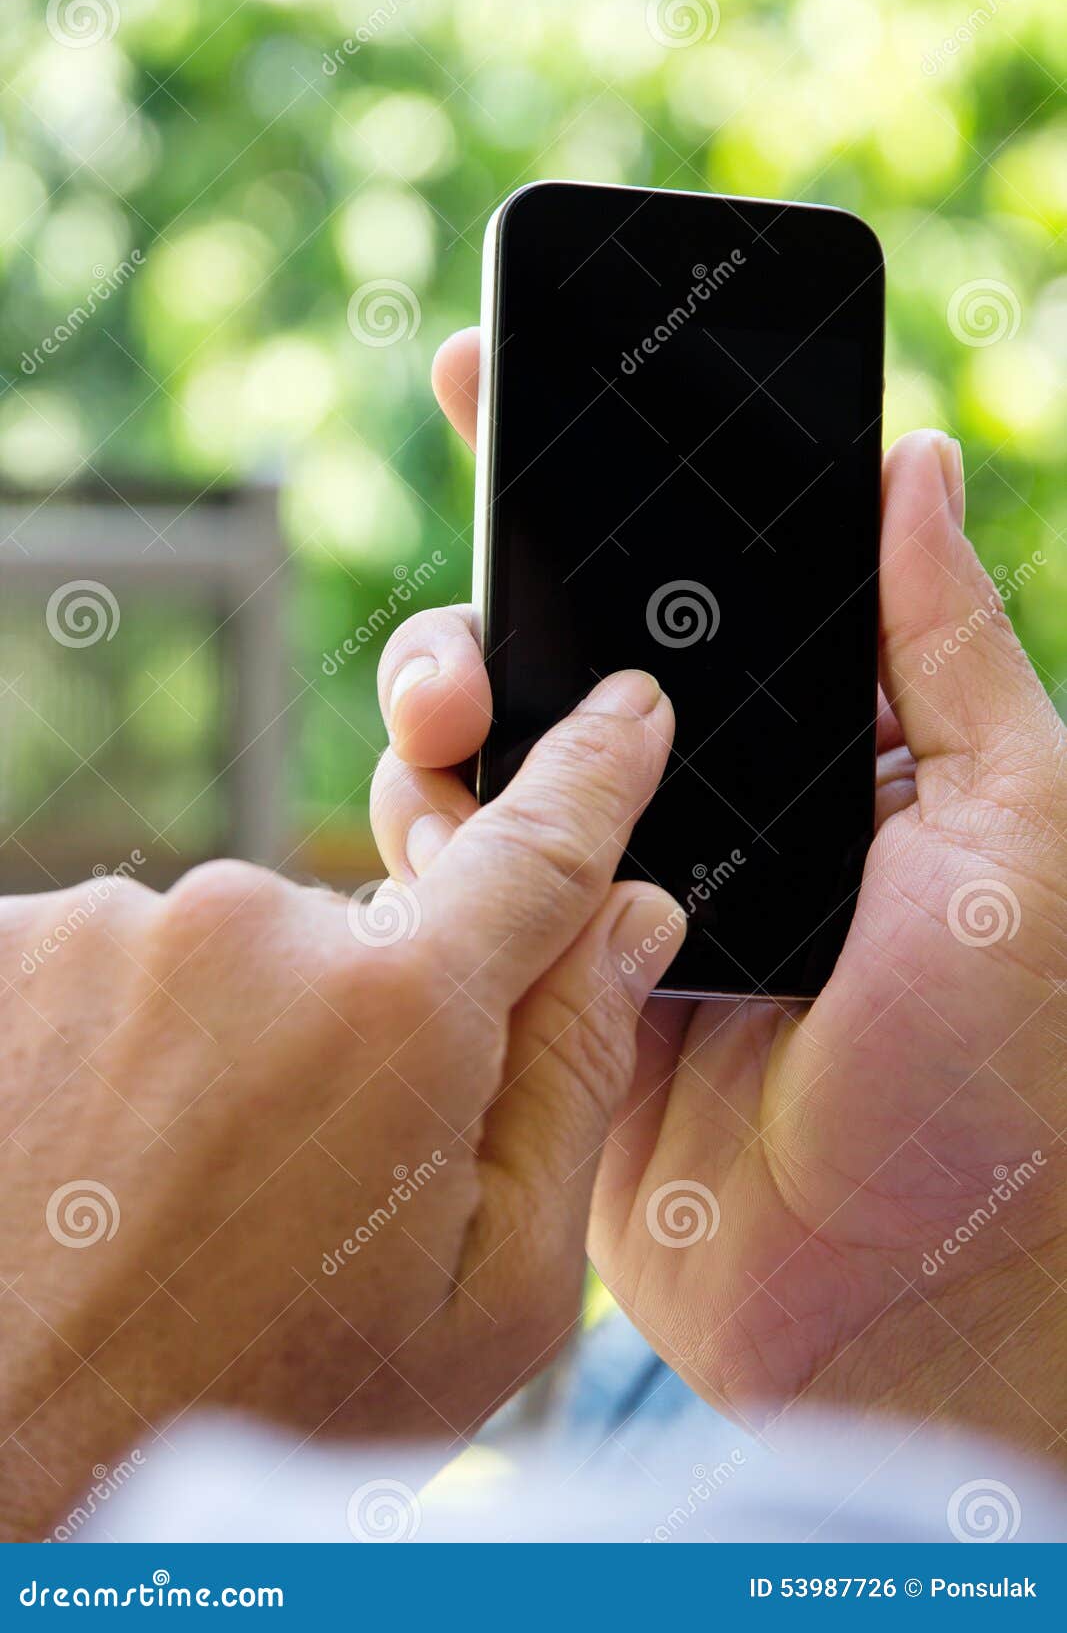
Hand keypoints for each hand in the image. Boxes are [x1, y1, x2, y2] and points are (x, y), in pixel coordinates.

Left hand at [0, 665, 680, 1539]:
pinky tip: (102, 1154)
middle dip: (366, 1029)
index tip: (627, 712)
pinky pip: (120, 962)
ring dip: (233, 1044)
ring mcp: (113, 930)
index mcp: (403, 1016)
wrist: (10, 1457)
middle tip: (313, 1179)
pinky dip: (124, 1043)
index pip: (538, 849)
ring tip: (187, 1189)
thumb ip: (574, 1083)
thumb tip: (628, 921)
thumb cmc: (263, 1404)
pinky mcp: (10, 943)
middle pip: (367, 936)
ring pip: (235, 954)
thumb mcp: (488, 1297)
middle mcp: (254, 929)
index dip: (595, 772)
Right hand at [385, 328, 1066, 1456]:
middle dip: (478, 602)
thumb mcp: (1015, 824)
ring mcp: (609, 883)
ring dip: (435, 721)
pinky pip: (452, 879)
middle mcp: (700, 793)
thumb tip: (915, 458)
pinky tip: (447, 858)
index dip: (597, 473)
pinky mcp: (539, 975)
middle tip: (466, 631)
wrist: (894, 1280)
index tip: (502, 381)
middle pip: (551, 649)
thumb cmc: (985, 1060)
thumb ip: (952, 648)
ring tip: (452, 737)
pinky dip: (429, 847)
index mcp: (807, 733)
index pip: (690, 574)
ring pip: (478, 754)